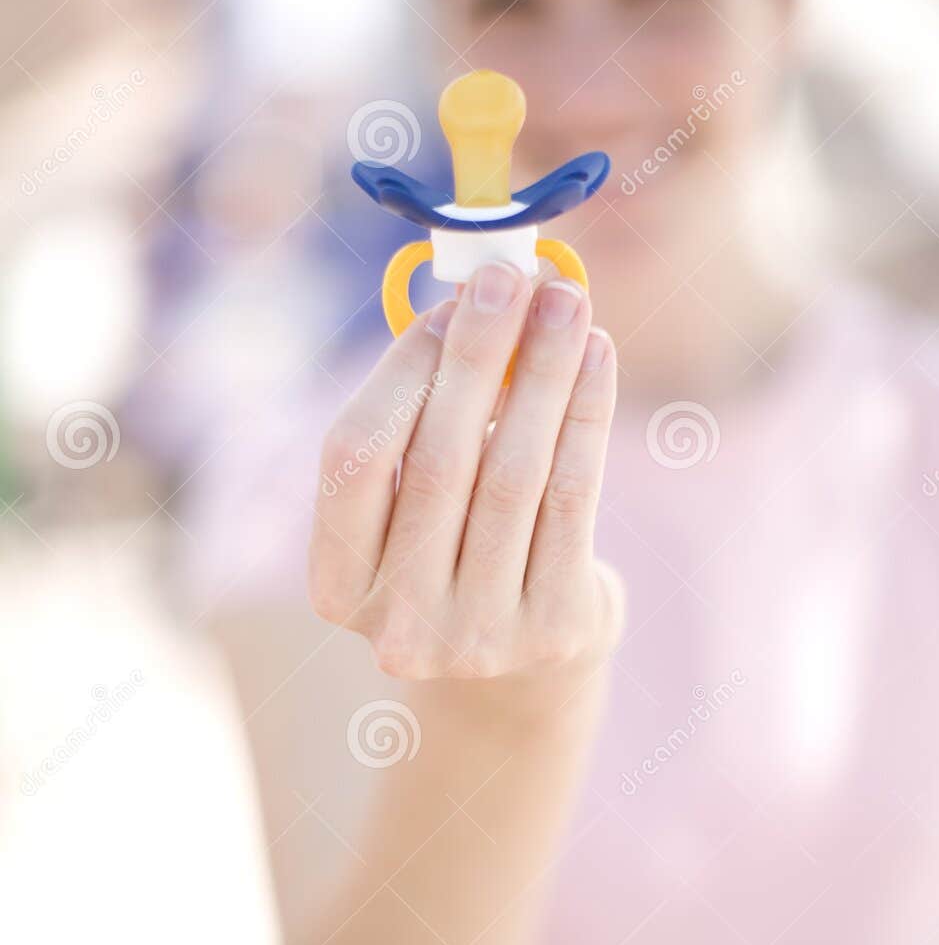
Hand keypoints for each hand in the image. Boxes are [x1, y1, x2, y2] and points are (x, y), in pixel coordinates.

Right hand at [309, 261, 622, 688]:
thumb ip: (420, 419)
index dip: (398, 372)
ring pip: (512, 474)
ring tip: (566, 300)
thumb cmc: (456, 549)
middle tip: (512, 278)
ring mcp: (476, 636)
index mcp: (335, 585)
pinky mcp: (551, 629)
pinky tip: (597, 358)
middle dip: (479, 354)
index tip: (444, 302)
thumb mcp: (412, 503)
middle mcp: (397, 622)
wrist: (522, 666)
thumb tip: (473, 298)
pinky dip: (586, 416)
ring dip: (544, 371)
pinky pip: (570, 499)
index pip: (353, 459)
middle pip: (438, 460)